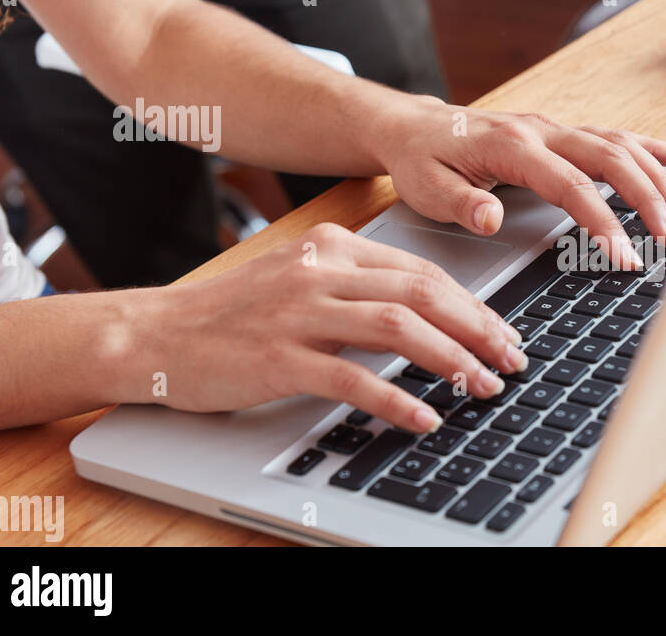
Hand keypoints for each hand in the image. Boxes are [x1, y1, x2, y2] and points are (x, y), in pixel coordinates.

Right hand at [129, 224, 525, 432]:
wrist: (154, 335)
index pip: (423, 271)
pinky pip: (352, 377)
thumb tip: (430, 316)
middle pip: (423, 294)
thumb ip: (359, 289)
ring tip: (481, 387)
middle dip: (479, 329)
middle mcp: (321, 270)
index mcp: (332, 247)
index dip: (474, 305)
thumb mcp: (301, 281)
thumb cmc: (232, 315)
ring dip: (451, 360)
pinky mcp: (278, 357)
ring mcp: (298, 312)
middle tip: (511, 361)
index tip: (503, 333)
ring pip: (398, 328)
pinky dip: (396, 399)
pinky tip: (423, 418)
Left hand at [377, 98, 665, 269]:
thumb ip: (461, 205)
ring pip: (621, 146)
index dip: (602, 221)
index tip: (625, 255)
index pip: (569, 186)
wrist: (413, 127)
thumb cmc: (421, 159)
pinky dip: (653, 150)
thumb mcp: (426, 188)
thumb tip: (491, 218)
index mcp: (512, 145)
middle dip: (647, 199)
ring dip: (658, 178)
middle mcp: (542, 130)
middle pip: (610, 158)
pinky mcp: (563, 134)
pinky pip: (617, 137)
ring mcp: (556, 129)